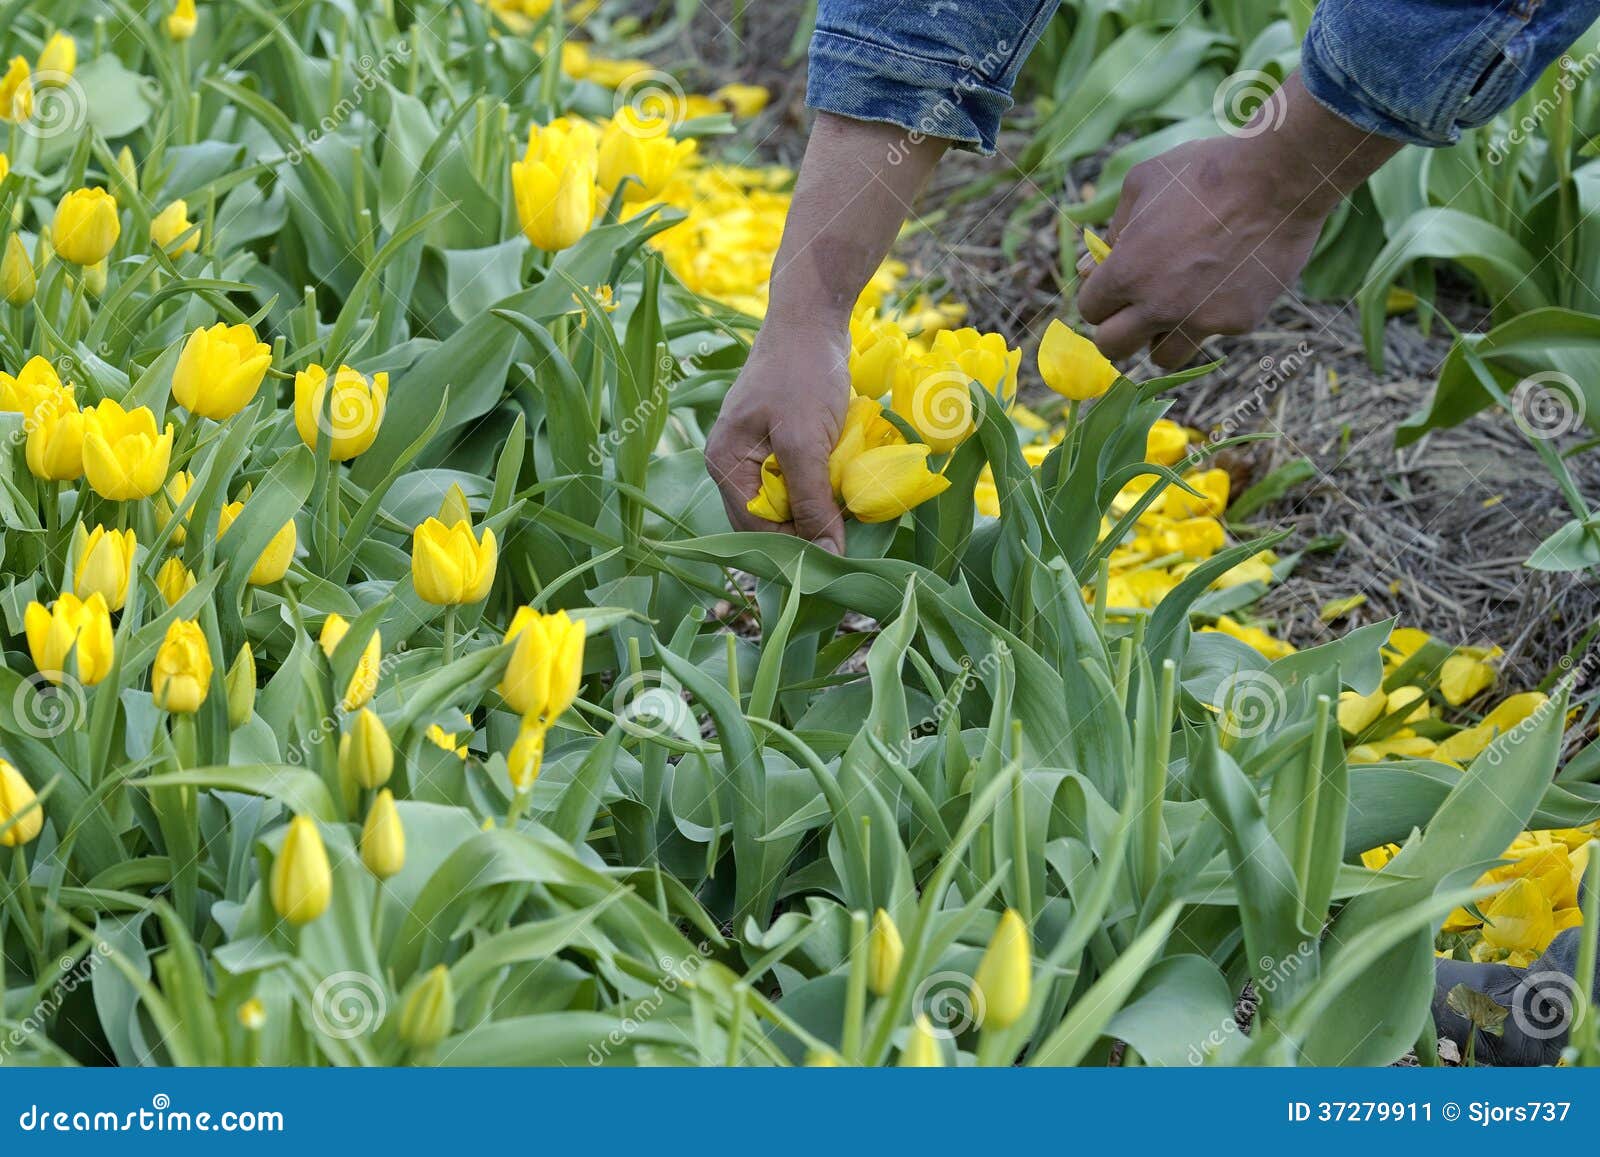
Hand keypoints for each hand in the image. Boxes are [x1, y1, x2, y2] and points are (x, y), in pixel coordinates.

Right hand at [705, 320, 848, 552]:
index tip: (835, 555)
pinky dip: (826, 484)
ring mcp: (760, 452)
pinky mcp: (785, 440)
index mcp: (725, 465)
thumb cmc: (801, 373)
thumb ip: (812, 500)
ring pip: (791, 501)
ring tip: (851, 506)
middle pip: (771, 520)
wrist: (812, 316)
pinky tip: (848, 483)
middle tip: (849, 532)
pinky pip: (803, 479)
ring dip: (820, 506)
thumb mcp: (804, 442)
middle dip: (808, 527)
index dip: (793, 547)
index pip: (754, 531)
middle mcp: (736, 464)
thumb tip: (828, 555)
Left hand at [1078, 73, 1399, 368]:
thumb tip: (1092, 268)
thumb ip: (1112, 230)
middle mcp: (1158, 305)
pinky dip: (1212, 316)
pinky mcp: (1238, 322)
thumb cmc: (1204, 170)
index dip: (1101, 298)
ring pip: (1164, 358)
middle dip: (1118, 333)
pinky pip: (1213, 334)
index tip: (1115, 289)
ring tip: (1177, 308)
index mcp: (1126, 272)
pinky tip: (1226, 282)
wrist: (1279, 177)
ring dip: (1162, 338)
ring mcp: (1200, 319)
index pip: (1090, 310)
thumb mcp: (1141, 184)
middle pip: (1113, 348)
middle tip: (1132, 316)